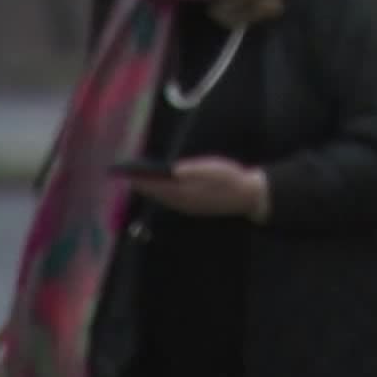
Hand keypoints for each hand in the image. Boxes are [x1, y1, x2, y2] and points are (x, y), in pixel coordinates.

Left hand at [127, 157, 269, 222]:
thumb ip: (195, 170)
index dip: (144, 181)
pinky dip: (163, 196)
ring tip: (139, 183)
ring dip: (152, 192)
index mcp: (189, 192)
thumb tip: (175, 170)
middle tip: (127, 178)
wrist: (249, 197)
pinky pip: (172, 202)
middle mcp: (186, 203)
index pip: (160, 187)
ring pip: (165, 200)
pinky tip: (160, 190)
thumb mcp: (216, 169)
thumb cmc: (232, 179)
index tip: (128, 175)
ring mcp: (190, 207)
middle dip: (144, 186)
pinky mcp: (195, 207)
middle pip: (160, 195)